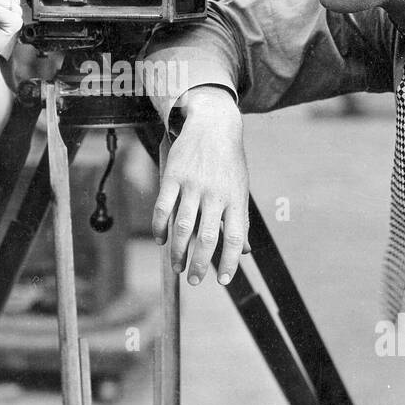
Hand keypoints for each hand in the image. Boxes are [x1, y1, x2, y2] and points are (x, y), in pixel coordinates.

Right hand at [152, 86, 250, 286]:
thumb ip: (241, 220)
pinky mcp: (173, 176)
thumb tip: (245, 250)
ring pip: (182, 227)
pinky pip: (163, 208)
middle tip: (194, 280)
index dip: (229, 262)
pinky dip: (159, 228)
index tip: (223, 280)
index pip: (234, 238)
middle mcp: (215, 194)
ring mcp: (193, 185)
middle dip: (200, 264)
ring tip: (177, 267)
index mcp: (235, 199)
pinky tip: (161, 240)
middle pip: (207, 238)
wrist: (213, 124)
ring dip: (178, 252)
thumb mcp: (240, 189)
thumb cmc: (229, 161)